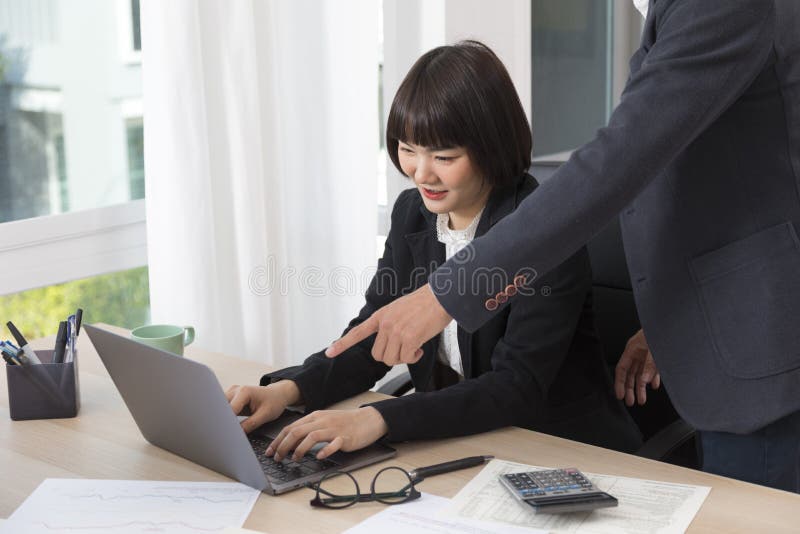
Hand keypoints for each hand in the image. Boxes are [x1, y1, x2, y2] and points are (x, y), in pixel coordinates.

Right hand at [225, 381, 301, 432]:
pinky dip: (224, 417)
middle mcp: (235, 390)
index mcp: (244, 391)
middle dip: (221, 420)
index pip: (229, 409)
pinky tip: (227, 425)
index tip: (226, 433)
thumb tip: (236, 434)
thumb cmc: (274, 402)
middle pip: (220, 407)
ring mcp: (232, 393)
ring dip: (221, 418)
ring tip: (225, 430)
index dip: (226, 422)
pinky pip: (223, 408)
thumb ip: (250, 425)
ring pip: (220, 407)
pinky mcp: (231, 398)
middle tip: (223, 434)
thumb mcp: (265, 415)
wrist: (278, 394)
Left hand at [267, 407, 387, 461]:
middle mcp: (322, 421)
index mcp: (315, 417)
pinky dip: (325, 451)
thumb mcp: (324, 422)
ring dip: (299, 449)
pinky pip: (333, 444)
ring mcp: (334, 429)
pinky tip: (319, 457)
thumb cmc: (344, 423)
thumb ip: (308, 429)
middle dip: (283, 446)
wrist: (368, 419)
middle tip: (277, 458)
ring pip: (311, 436)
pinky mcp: (345, 437)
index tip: (270, 452)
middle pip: (297, 431)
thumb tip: (290, 443)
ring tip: (294, 459)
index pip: (291, 427)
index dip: (278, 440)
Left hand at [325, 283, 451, 364]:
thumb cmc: (424, 304)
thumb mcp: (399, 310)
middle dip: (391, 357)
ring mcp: (396, 331)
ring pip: (391, 360)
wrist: (441, 297)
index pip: (358, 332)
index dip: (342, 344)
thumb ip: (390, 325)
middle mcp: (386, 324)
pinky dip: (414, 357)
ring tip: (414, 348)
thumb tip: (391, 345)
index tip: (329, 352)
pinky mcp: (410, 338)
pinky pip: (407, 358)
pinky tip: (420, 348)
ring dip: (404, 358)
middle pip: (378, 355)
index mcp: (381, 316)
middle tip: (404, 350)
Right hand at [614, 329, 660, 405]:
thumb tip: (644, 381)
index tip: (620, 395)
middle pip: (630, 374)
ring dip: (641, 387)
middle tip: (631, 402)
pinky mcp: (657, 355)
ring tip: (642, 399)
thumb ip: (649, 365)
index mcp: (632, 349)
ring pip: (641, 374)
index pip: (622, 369)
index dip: (619, 383)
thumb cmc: (659, 330)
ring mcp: (647, 354)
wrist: (673, 321)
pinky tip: (655, 386)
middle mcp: (638, 353)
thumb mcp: (653, 348)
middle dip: (630, 389)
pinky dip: (653, 378)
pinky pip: (653, 370)